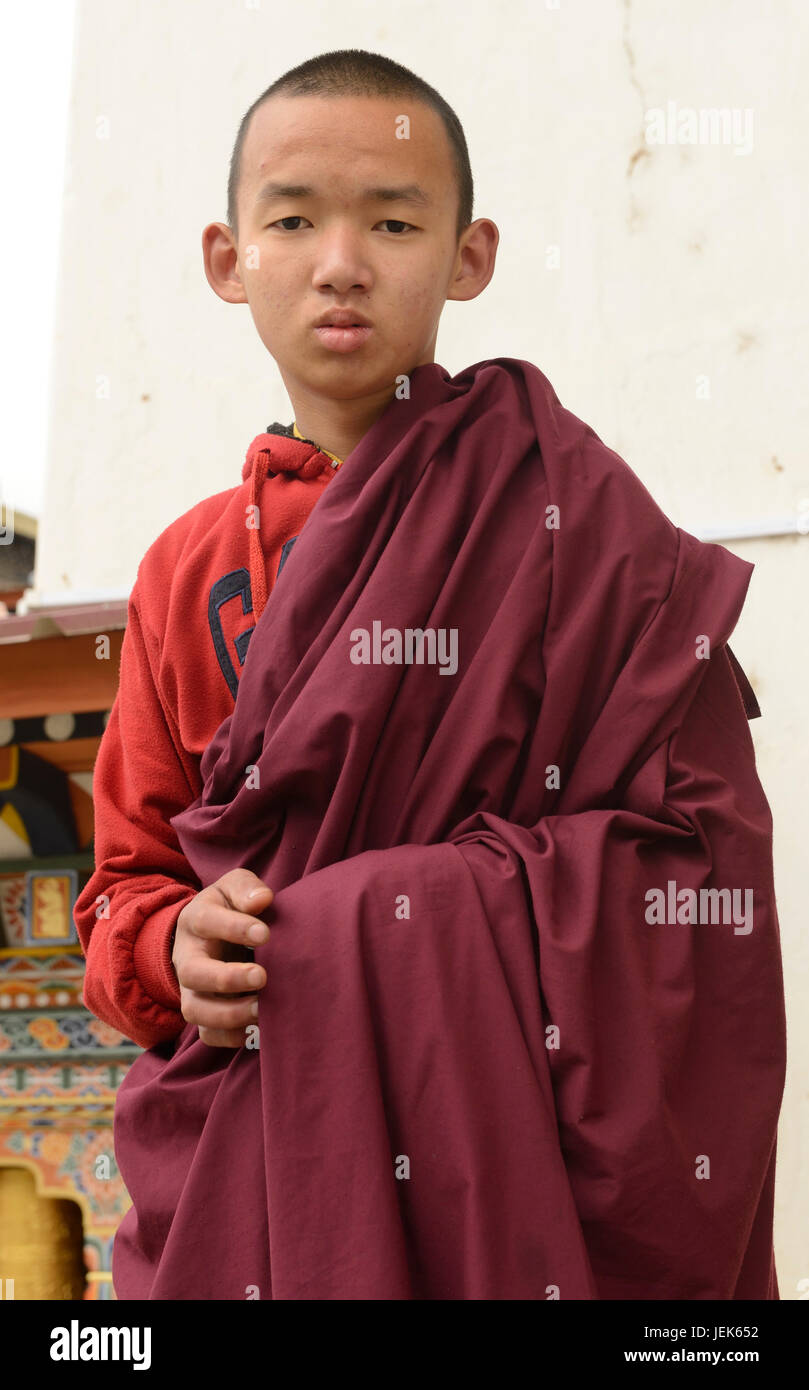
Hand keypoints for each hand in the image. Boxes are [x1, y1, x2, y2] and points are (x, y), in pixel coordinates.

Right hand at [172, 868, 273, 1046]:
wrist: (209, 934)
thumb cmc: (230, 907)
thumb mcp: (234, 887)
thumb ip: (245, 888)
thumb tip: (261, 899)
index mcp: (195, 920)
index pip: (207, 922)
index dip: (235, 928)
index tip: (265, 934)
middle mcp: (187, 957)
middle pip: (194, 973)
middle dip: (227, 978)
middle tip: (262, 976)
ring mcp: (191, 989)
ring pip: (195, 1009)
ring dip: (229, 1014)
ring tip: (262, 1010)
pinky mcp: (203, 1012)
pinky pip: (208, 1034)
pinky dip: (231, 1037)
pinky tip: (258, 1029)